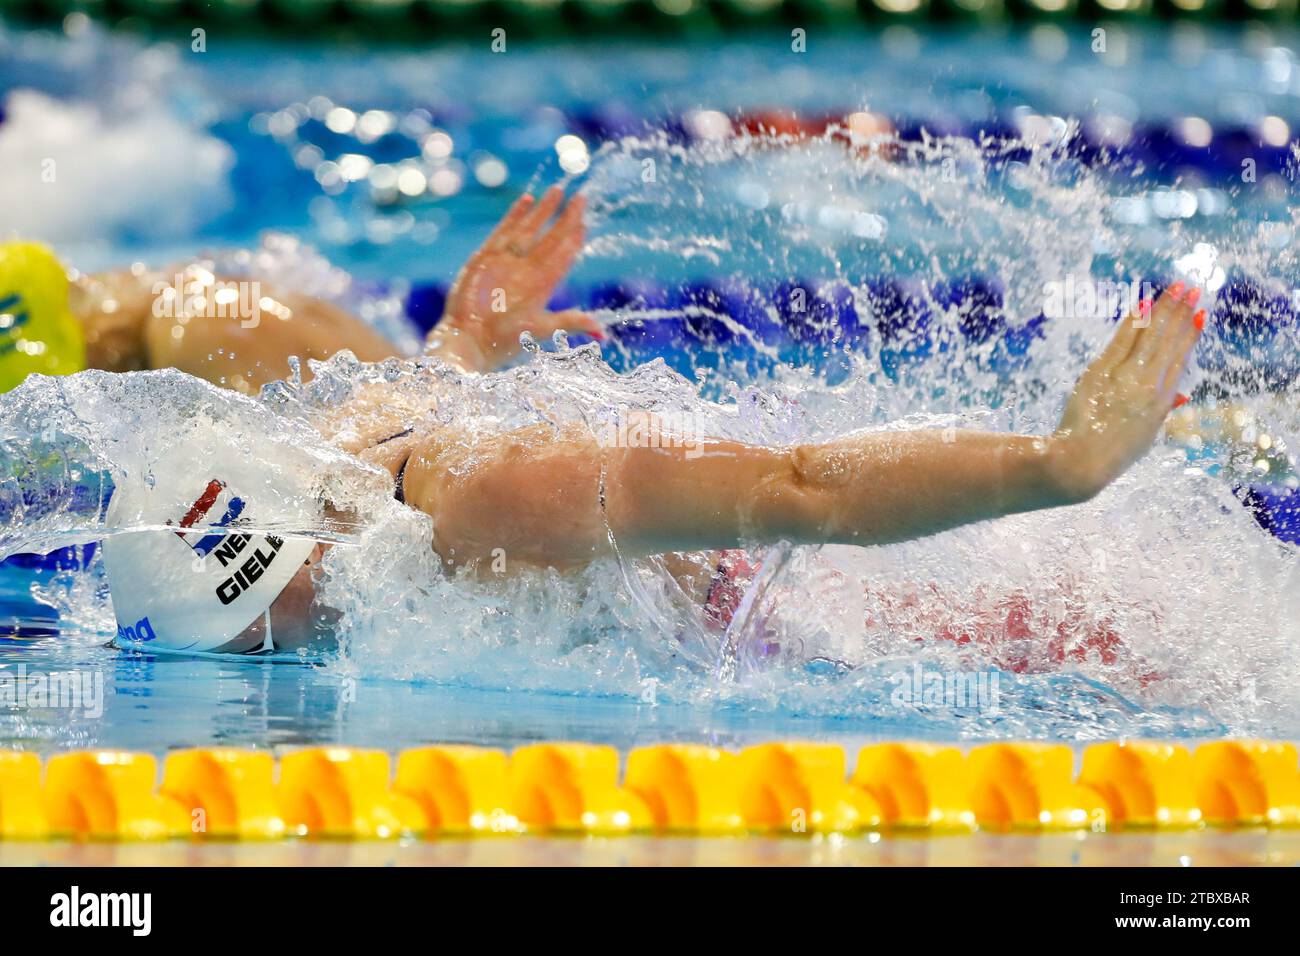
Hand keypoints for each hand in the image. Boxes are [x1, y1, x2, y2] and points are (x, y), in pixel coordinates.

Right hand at [435, 186, 602, 370]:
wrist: (470, 339)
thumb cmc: (505, 340)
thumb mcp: (542, 329)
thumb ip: (570, 322)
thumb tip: (603, 332)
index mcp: (543, 286)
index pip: (564, 256)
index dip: (576, 239)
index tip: (586, 222)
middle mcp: (527, 271)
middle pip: (552, 237)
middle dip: (567, 218)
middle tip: (582, 198)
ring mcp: (508, 262)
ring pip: (531, 229)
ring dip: (545, 210)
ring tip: (558, 190)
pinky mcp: (487, 257)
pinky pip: (505, 231)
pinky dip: (516, 215)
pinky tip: (528, 199)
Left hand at [1046, 282, 1205, 501]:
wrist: (1082, 461)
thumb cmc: (1112, 453)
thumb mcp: (1147, 435)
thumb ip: (1162, 411)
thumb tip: (1179, 396)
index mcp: (1163, 402)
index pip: (1180, 359)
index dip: (1190, 335)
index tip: (1200, 315)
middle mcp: (1149, 386)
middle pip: (1169, 341)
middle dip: (1182, 312)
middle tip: (1192, 288)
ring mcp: (1126, 377)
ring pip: (1150, 335)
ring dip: (1165, 308)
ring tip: (1176, 288)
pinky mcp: (1101, 372)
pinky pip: (1122, 340)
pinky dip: (1134, 320)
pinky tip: (1144, 303)